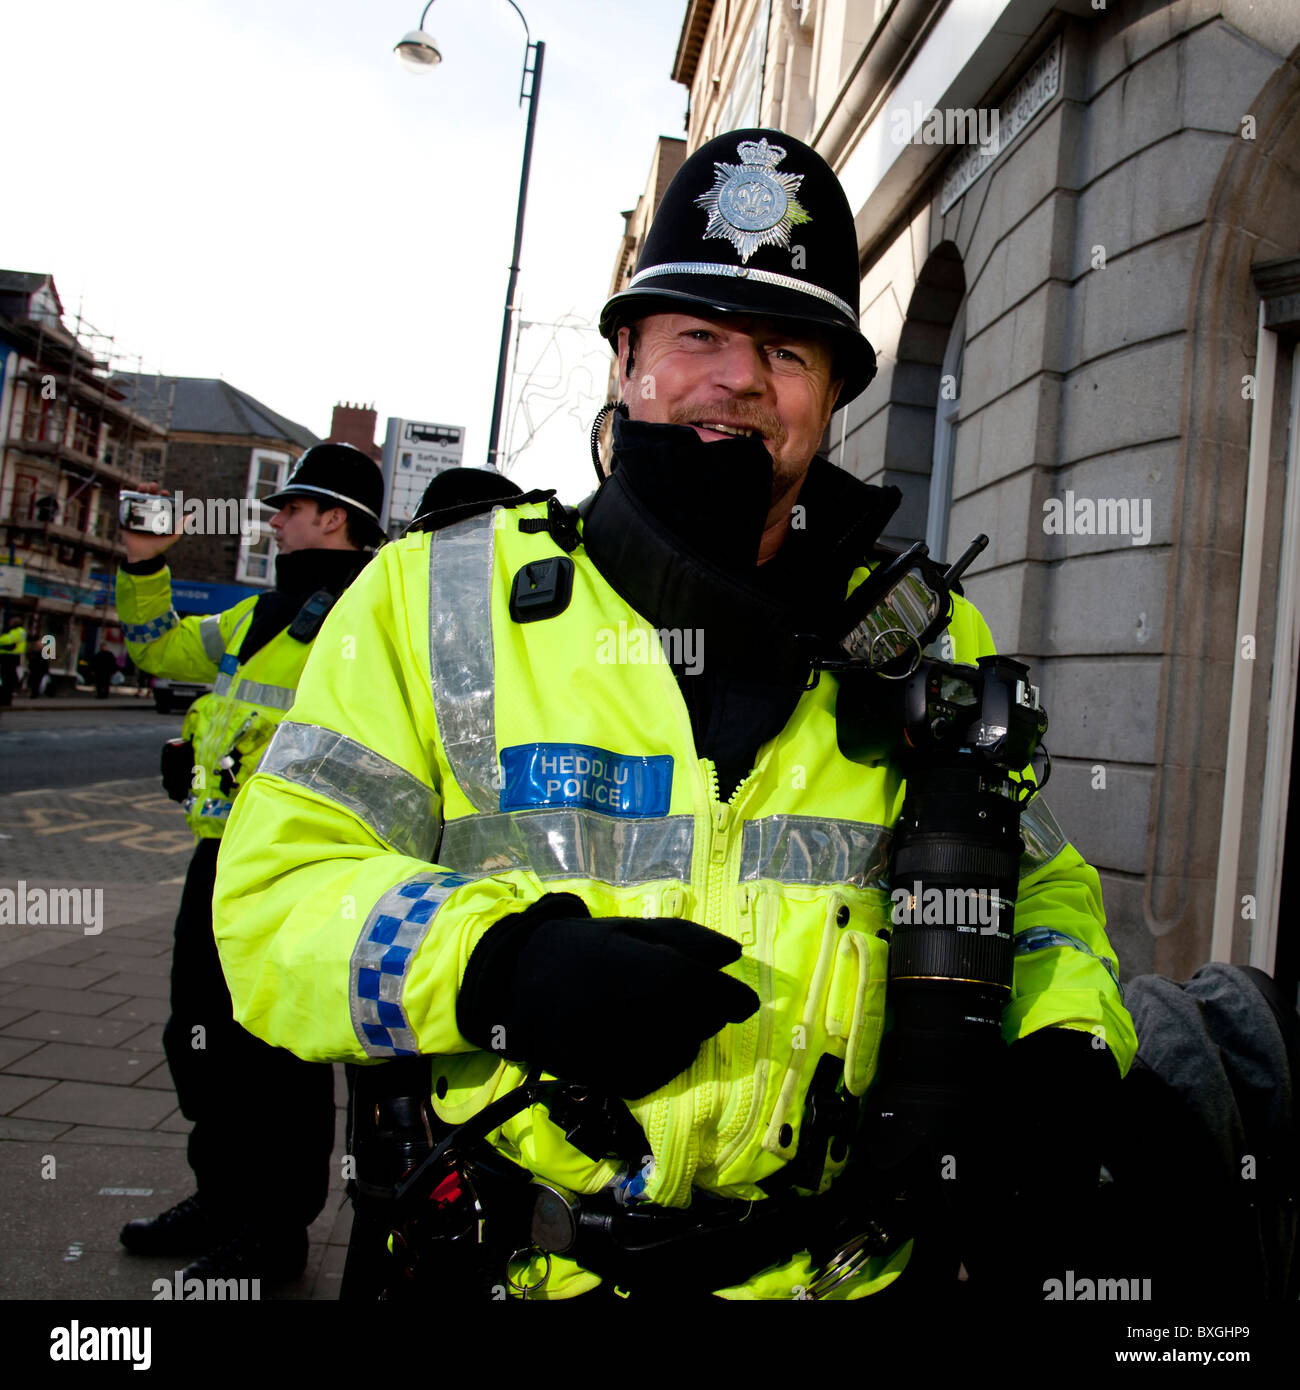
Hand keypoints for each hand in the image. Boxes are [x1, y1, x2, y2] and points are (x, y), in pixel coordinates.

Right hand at [122, 482, 182, 564]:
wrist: (143, 555)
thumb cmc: (158, 546)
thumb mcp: (172, 537)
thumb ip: (180, 527)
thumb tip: (191, 515)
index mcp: (160, 514)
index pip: (163, 501)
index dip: (164, 495)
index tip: (164, 493)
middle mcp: (150, 512)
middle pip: (151, 496)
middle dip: (152, 489)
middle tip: (153, 486)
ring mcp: (138, 513)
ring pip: (139, 498)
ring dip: (141, 490)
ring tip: (142, 487)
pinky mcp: (128, 517)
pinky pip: (127, 505)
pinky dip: (128, 498)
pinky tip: (130, 494)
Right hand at [457, 893, 758, 1098]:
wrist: (516, 981)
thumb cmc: (582, 947)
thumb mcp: (633, 930)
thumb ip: (686, 940)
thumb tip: (734, 955)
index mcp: (637, 968)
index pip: (704, 989)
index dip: (731, 997)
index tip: (744, 1001)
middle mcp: (627, 1013)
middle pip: (695, 1022)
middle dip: (709, 1012)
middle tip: (700, 1000)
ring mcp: (612, 1049)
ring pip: (678, 1052)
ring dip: (689, 1036)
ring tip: (669, 1016)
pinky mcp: (600, 1077)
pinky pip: (652, 1077)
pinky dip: (665, 1063)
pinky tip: (654, 1042)